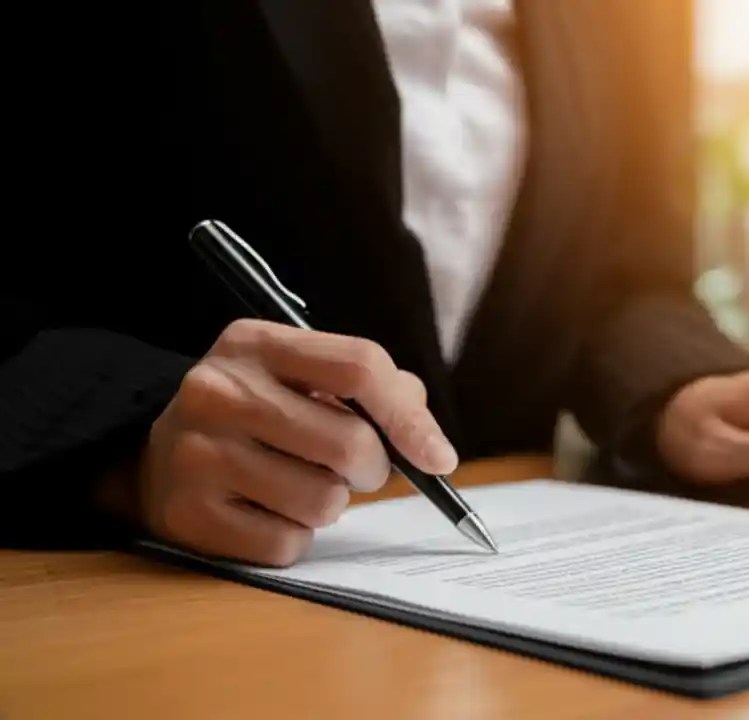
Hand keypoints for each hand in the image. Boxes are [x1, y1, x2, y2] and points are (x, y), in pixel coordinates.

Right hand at [127, 319, 455, 565]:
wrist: (157, 454)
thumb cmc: (257, 414)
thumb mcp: (302, 376)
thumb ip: (374, 391)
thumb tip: (430, 447)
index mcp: (256, 343)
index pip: (359, 366)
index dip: (410, 417)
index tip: (438, 458)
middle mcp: (218, 390)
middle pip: (349, 442)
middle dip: (371, 469)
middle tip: (356, 471)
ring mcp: (197, 453)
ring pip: (322, 501)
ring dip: (330, 505)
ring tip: (300, 485)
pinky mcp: (188, 514)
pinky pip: (286, 544)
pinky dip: (294, 538)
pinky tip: (268, 512)